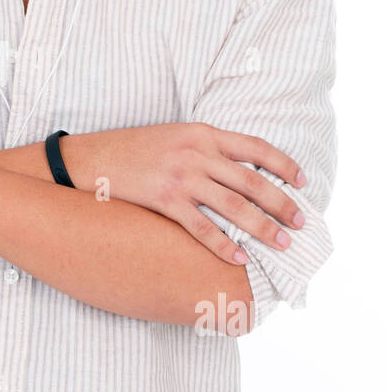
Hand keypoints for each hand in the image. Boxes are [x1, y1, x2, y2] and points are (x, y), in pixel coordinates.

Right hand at [81, 123, 306, 264]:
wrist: (88, 160)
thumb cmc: (130, 151)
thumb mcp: (172, 137)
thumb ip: (203, 148)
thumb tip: (237, 172)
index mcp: (202, 133)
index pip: (256, 147)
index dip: (284, 165)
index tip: (303, 182)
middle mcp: (196, 153)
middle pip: (252, 180)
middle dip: (282, 203)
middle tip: (300, 223)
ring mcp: (180, 176)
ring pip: (234, 206)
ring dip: (263, 228)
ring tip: (281, 244)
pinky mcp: (163, 200)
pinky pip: (202, 227)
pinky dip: (224, 244)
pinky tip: (239, 257)